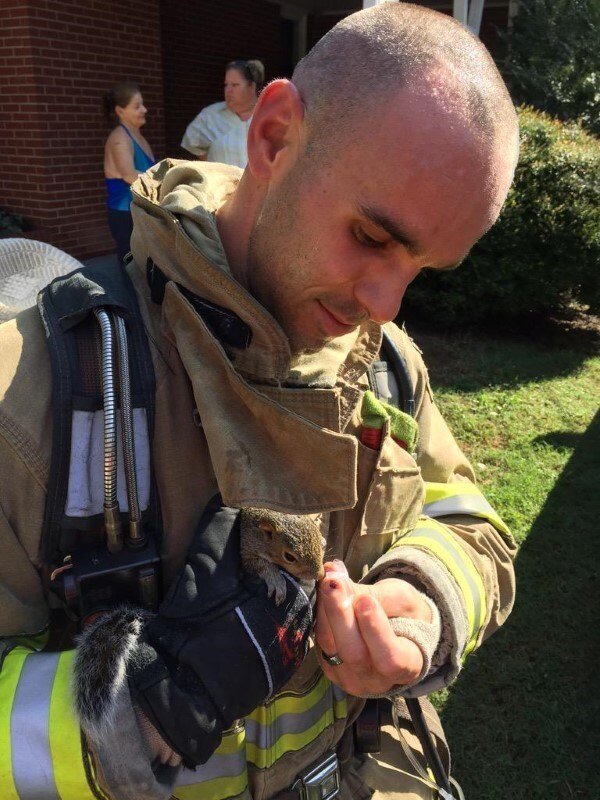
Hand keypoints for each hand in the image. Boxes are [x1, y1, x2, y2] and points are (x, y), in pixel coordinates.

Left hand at [314, 560, 431, 695]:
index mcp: (408, 666)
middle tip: (334, 583)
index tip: (367, 600)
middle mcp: (377, 680)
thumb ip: (372, 592)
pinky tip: (322, 592)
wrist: (394, 630)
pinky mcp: (329, 668)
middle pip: (353, 654)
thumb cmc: (405, 614)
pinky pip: (318, 642)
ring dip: (325, 610)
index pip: (391, 659)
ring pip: (330, 647)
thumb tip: (334, 573)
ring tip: (326, 581)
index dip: (376, 631)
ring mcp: (350, 678)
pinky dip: (318, 614)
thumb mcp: (401, 599)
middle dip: (340, 615)